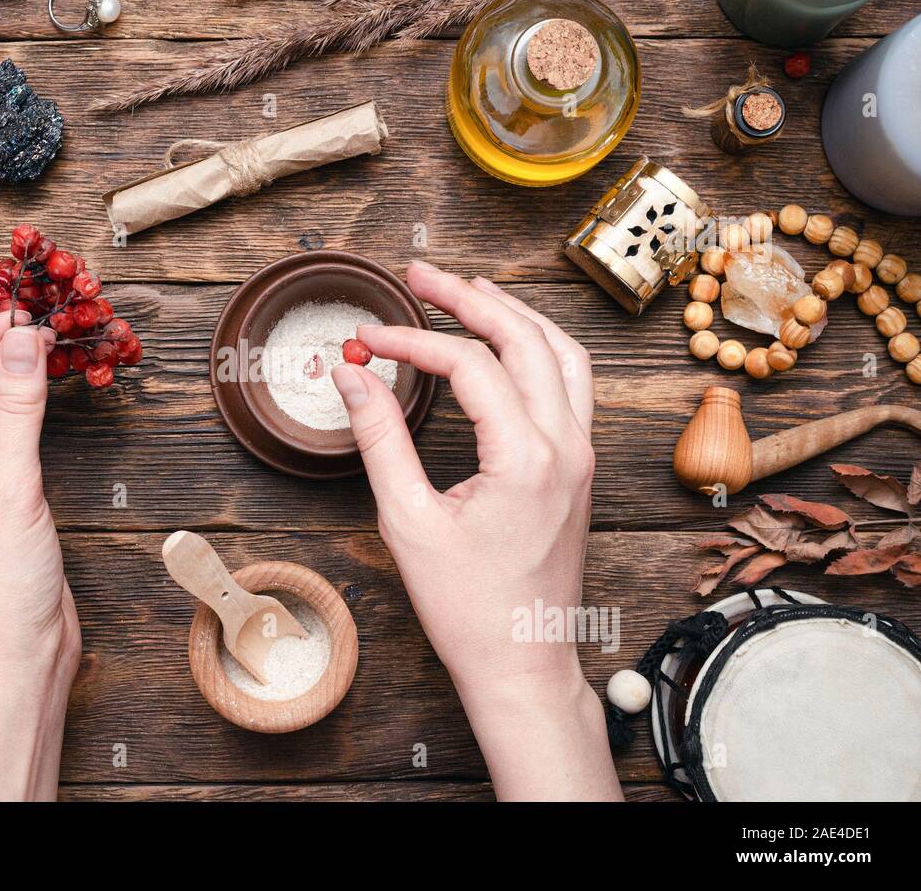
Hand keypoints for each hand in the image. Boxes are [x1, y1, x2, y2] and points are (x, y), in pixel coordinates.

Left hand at [0, 312, 80, 799]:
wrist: (18, 658)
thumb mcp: (9, 488)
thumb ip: (19, 409)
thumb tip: (25, 342)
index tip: (13, 316)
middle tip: (37, 323)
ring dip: (12, 380)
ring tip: (46, 345)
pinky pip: (6, 437)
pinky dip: (27, 411)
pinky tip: (48, 386)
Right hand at [331, 260, 618, 799]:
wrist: (522, 661)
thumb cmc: (468, 607)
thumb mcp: (407, 520)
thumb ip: (379, 437)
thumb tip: (353, 375)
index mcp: (527, 457)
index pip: (469, 364)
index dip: (413, 340)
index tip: (368, 340)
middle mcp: (567, 445)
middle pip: (525, 337)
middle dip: (469, 296)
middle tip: (419, 274)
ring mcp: (583, 454)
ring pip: (560, 351)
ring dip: (513, 313)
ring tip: (465, 289)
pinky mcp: (581, 466)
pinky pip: (572, 382)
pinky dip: (539, 347)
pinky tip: (508, 341)